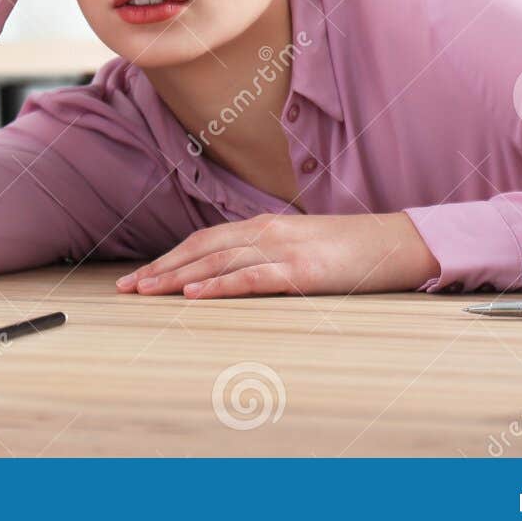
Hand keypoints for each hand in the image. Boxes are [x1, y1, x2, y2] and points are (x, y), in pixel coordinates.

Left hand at [114, 212, 440, 297]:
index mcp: (263, 226)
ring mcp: (282, 250)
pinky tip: (195, 294)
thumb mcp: (299, 246)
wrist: (394, 243)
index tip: (141, 275)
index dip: (169, 257)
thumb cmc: (348, 250)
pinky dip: (218, 285)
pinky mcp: (300, 271)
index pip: (204, 240)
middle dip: (161, 269)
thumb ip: (266, 255)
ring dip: (178, 277)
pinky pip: (251, 278)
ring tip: (147, 291)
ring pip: (217, 262)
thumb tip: (232, 273)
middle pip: (201, 249)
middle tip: (127, 288)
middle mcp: (265, 232)